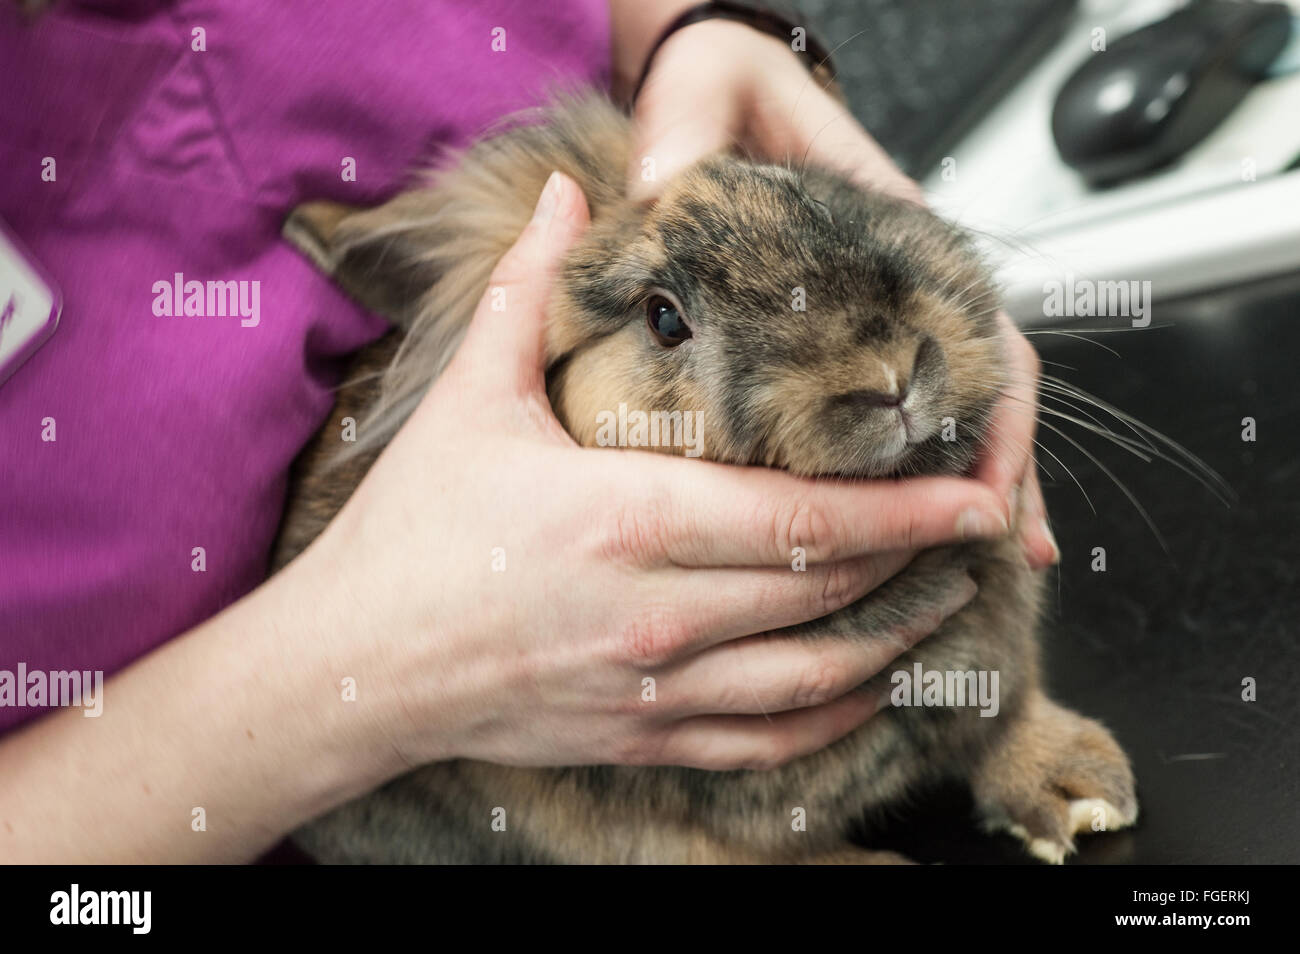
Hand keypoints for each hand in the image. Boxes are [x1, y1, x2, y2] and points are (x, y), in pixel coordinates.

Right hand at [305, 171, 1011, 772]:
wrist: (353, 664)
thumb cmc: (411, 534)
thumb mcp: (468, 400)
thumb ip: (527, 290)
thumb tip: (565, 195)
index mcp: (629, 517)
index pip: (806, 518)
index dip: (907, 509)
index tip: (975, 493)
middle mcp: (657, 612)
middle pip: (831, 591)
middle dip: (919, 562)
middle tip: (975, 531)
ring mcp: (653, 687)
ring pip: (816, 678)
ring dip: (895, 641)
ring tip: (941, 602)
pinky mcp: (642, 738)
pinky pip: (767, 744)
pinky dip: (834, 718)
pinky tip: (867, 689)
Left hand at [623, 15, 1056, 568]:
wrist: (712, 84)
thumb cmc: (724, 87)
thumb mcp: (708, 92)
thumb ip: (688, 129)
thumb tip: (662, 181)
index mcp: (895, 230)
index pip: (972, 324)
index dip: (995, 404)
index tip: (988, 473)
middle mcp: (895, 281)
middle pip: (977, 381)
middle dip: (995, 463)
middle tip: (997, 539)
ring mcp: (873, 312)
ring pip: (944, 403)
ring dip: (964, 476)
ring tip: (979, 555)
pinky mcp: (836, 334)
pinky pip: (887, 402)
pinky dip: (906, 464)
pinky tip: (899, 519)